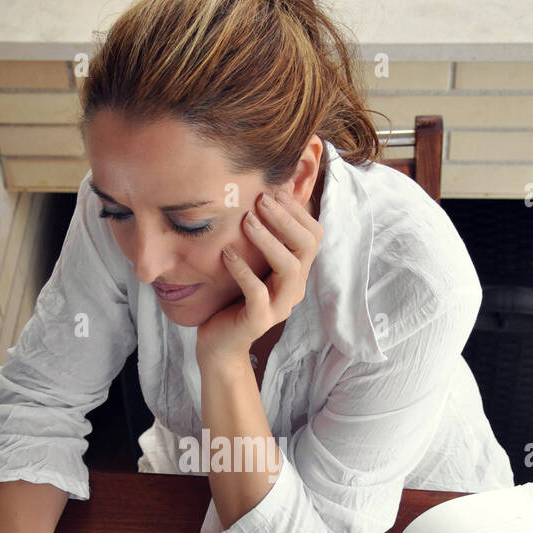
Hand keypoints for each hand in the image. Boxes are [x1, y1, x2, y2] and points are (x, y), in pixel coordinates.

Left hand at [195, 189, 322, 366]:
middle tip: (260, 199)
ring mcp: (280, 306)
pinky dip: (242, 270)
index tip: (275, 189)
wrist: (219, 342)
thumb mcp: (250, 263)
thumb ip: (260, 238)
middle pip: (306, 246)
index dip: (298, 210)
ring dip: (268, 240)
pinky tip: (226, 254)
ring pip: (288, 267)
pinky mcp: (260, 320)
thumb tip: (260, 193)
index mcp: (297, 272)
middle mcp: (294, 287)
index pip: (313, 235)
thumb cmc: (232, 296)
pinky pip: (257, 292)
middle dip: (284, 219)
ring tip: (246, 221)